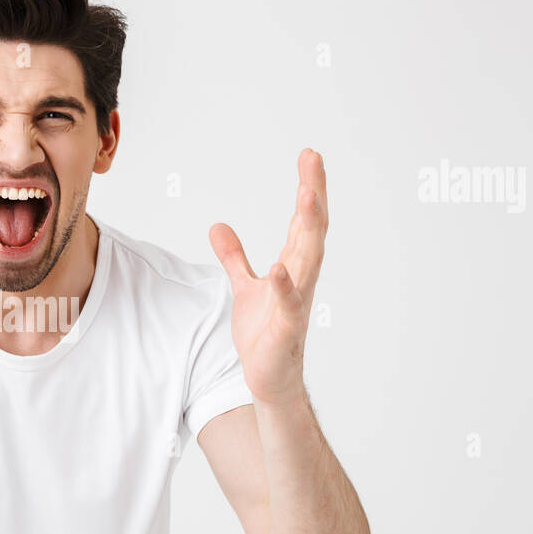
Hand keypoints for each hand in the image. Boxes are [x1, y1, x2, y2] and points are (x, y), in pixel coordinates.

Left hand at [209, 148, 327, 405]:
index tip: (309, 155)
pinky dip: (284, 287)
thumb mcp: (244, 287)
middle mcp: (300, 278)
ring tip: (308, 197)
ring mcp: (296, 302)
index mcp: (293, 266)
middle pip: (311, 230)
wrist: (269, 378)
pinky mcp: (285, 329)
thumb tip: (218, 226)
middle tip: (314, 160)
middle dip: (313, 194)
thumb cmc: (264, 334)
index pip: (303, 220)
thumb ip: (234, 257)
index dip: (307, 187)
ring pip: (308, 260)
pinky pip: (287, 305)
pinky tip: (279, 269)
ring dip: (309, 229)